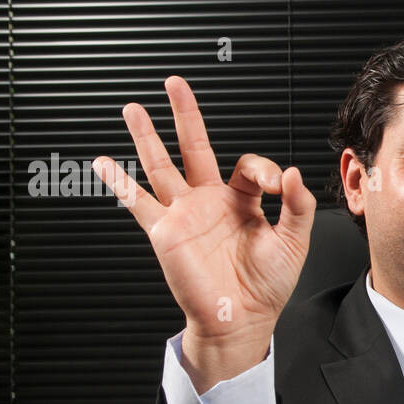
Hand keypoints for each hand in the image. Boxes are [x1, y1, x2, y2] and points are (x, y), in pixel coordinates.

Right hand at [93, 76, 315, 353]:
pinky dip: (120, 184)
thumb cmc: (267, 286)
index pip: (246, 166)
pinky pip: (138, 204)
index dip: (264, 169)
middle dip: (185, 115)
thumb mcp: (293, 241)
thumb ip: (298, 205)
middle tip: (175, 84)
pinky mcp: (166, 232)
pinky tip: (105, 164)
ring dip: (147, 137)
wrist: (242, 319)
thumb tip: (293, 172)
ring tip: (134, 109)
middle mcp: (210, 202)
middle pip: (194, 147)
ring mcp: (185, 215)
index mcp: (242, 202)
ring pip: (161, 166)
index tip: (277, 183)